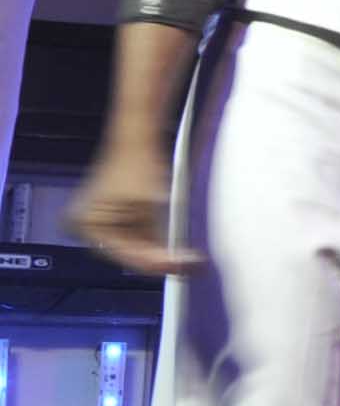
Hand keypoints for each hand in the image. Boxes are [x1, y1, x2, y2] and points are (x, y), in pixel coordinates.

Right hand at [68, 142, 195, 277]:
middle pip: (128, 253)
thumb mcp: (150, 206)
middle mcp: (84, 227)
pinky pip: (134, 237)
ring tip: (187, 260)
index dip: (156, 264)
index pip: (124, 255)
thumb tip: (172, 266)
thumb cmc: (138, 164)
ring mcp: (96, 223)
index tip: (183, 268)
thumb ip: (157, 238)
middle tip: (189, 266)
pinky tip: (174, 248)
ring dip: (159, 252)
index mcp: (86, 225)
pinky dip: (154, 240)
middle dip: (158, 258)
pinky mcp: (110, 218)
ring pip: (134, 247)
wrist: (137, 137)